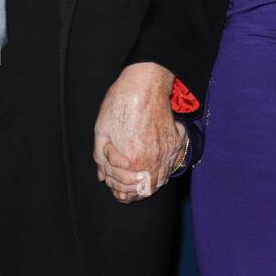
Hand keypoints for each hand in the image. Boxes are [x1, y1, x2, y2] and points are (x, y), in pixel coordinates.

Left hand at [93, 62, 187, 201]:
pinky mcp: (175, 145)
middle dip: (130, 190)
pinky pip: (169, 169)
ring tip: (134, 182)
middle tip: (122, 186)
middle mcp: (152, 161)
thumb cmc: (119, 105)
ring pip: (159, 182)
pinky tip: (149, 171)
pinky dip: (159, 174)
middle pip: (144, 191)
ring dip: (145, 185)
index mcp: (132, 161)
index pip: (125, 188)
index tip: (110, 179)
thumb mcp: (101, 131)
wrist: (144, 85)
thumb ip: (101, 158)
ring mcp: (167, 154)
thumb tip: (102, 176)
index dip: (115, 186)